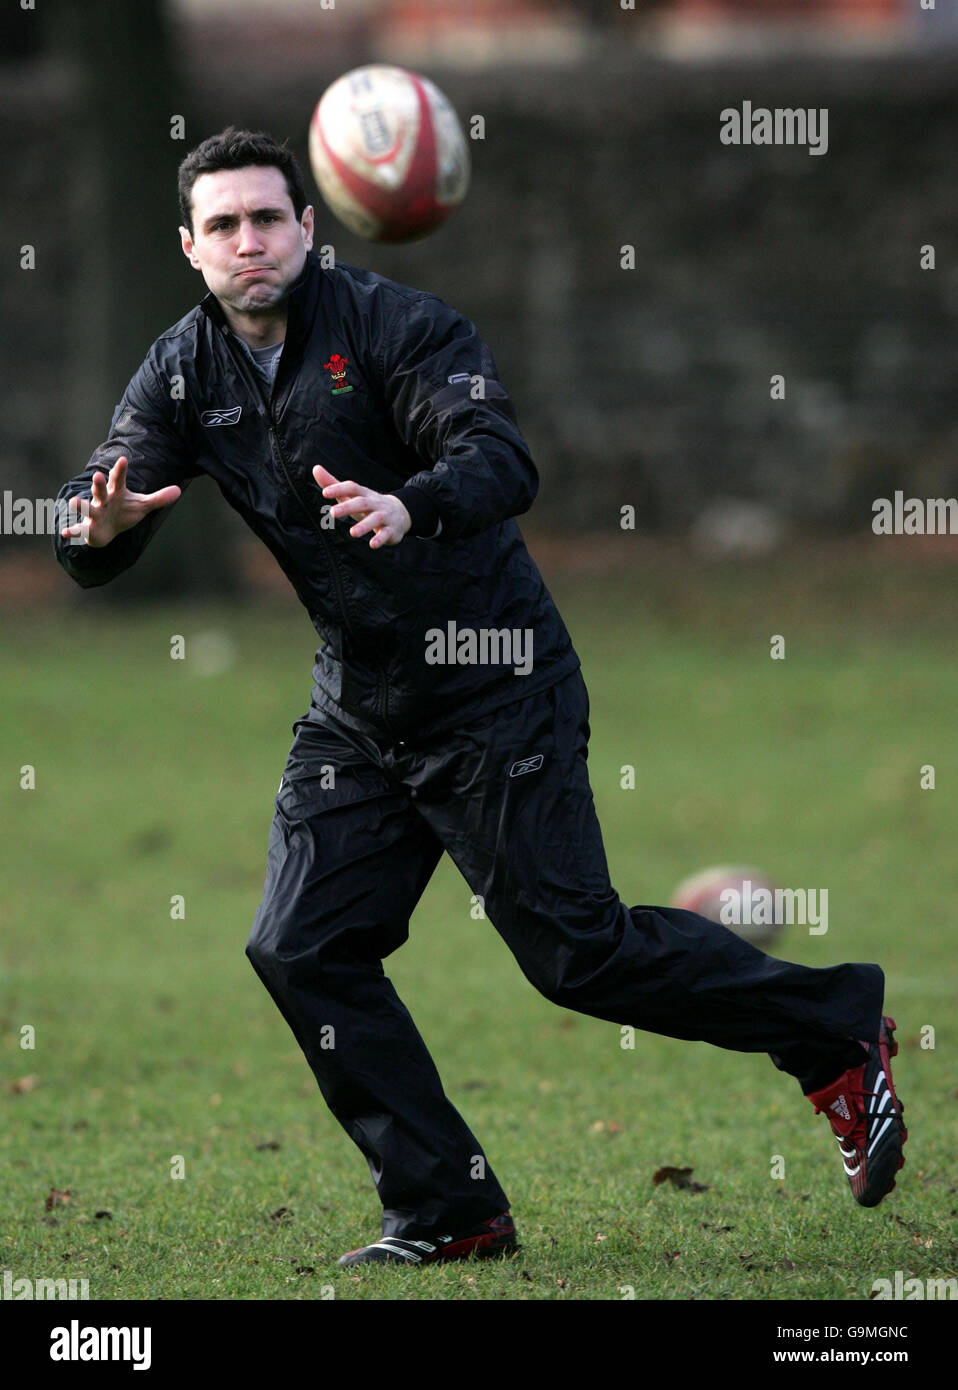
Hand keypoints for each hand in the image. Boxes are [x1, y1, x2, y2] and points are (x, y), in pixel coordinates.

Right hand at [59, 456, 181, 547]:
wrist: (109, 530)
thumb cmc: (124, 512)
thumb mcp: (143, 505)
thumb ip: (159, 498)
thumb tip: (178, 491)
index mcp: (116, 492)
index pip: (119, 479)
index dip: (121, 470)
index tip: (123, 459)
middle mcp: (103, 501)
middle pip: (101, 491)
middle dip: (99, 485)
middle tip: (97, 476)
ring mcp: (94, 514)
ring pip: (87, 508)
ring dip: (80, 505)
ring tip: (74, 502)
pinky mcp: (88, 528)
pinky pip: (79, 530)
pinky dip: (72, 531)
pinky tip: (65, 533)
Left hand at [313, 464, 410, 548]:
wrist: (401, 513)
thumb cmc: (369, 505)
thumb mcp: (352, 495)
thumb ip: (333, 484)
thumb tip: (315, 468)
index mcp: (364, 494)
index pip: (352, 487)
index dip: (339, 489)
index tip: (325, 492)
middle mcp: (375, 503)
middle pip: (362, 503)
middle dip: (348, 507)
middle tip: (332, 513)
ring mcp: (385, 516)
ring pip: (375, 519)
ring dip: (364, 526)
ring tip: (352, 533)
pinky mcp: (391, 530)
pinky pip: (386, 534)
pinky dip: (380, 539)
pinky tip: (372, 545)